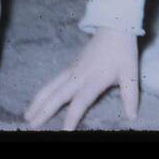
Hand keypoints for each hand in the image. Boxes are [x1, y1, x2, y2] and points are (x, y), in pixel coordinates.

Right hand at [24, 27, 139, 130]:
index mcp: (94, 79)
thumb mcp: (131, 73)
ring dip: (38, 101)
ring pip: (51, 87)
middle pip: (58, 95)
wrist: (114, 27)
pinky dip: (43, 92)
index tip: (64, 132)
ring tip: (26, 116)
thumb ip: (130, 96)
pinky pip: (53, 81)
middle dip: (44, 111)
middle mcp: (79, 76)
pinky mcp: (70, 66)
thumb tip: (132, 117)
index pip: (80, 102)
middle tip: (32, 126)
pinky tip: (36, 100)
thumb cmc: (123, 51)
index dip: (72, 117)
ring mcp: (72, 70)